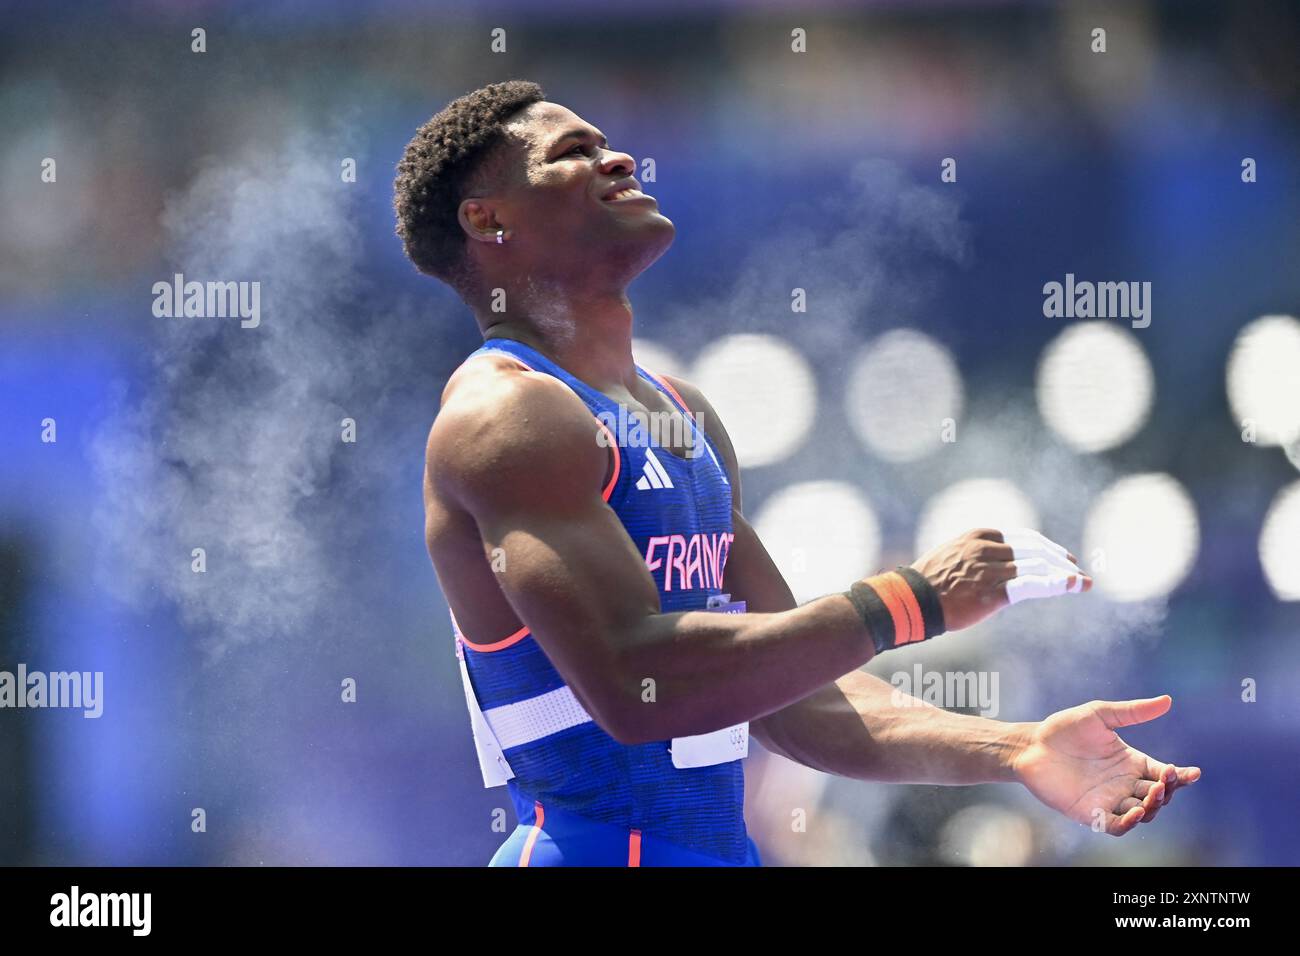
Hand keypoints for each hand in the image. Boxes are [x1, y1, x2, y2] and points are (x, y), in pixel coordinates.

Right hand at [910, 527, 1090, 631]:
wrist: (911, 600)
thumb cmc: (928, 582)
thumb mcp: (953, 555)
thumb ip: (978, 554)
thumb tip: (999, 564)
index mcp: (980, 535)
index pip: (1024, 537)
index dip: (1047, 547)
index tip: (1061, 557)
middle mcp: (988, 548)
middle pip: (1036, 550)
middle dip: (1061, 560)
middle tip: (1077, 570)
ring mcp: (991, 570)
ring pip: (1039, 567)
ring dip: (1066, 574)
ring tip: (1082, 583)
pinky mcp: (993, 592)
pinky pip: (1032, 585)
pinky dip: (1057, 584)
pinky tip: (1073, 586)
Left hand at [1011, 695, 1200, 835]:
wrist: (1031, 745)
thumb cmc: (1064, 729)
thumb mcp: (1100, 715)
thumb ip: (1132, 712)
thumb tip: (1167, 700)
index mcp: (1131, 762)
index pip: (1164, 774)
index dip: (1181, 776)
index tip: (1193, 773)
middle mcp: (1125, 784)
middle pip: (1158, 796)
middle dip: (1168, 790)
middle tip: (1166, 779)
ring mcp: (1110, 800)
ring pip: (1144, 813)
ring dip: (1153, 807)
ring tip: (1154, 793)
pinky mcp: (1092, 813)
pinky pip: (1118, 826)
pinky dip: (1130, 823)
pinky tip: (1135, 812)